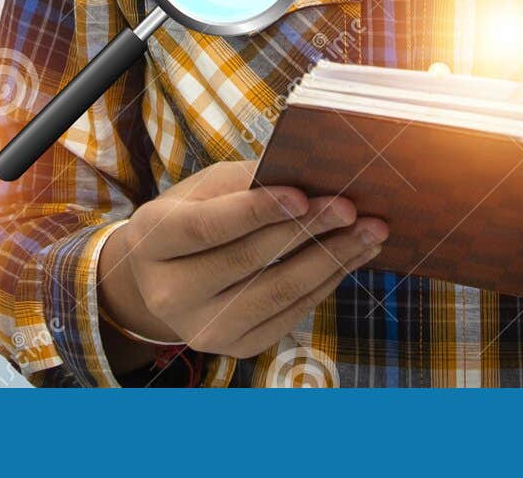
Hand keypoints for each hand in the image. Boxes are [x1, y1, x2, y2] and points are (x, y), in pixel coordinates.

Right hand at [96, 160, 387, 361]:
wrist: (163, 280)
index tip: (303, 195)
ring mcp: (203, 329)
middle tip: (352, 207)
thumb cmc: (193, 214)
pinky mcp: (236, 347)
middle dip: (308, 231)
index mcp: (152, 240)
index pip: (207, 227)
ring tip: (370, 232)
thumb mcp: (206, 187)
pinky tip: (352, 256)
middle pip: (248, 261)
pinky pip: (289, 314)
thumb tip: (312, 175)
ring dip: (331, 260)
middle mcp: (170, 294)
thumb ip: (250, 181)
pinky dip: (326, 283)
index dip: (256, 211)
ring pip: (276, 293)